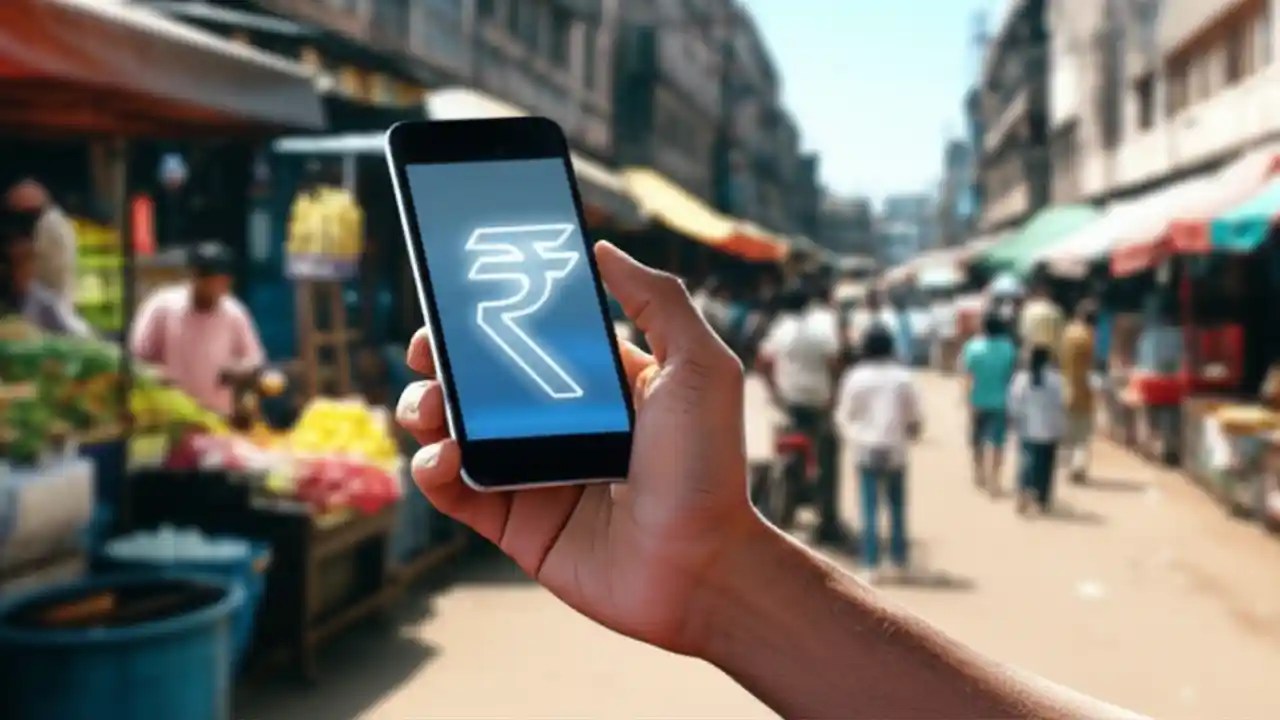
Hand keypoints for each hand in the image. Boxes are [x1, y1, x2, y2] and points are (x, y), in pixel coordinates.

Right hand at [397, 242, 757, 655]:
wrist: (700, 567)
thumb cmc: (708, 468)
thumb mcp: (699, 368)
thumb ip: (658, 302)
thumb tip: (604, 249)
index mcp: (596, 383)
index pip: (528, 335)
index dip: (488, 315)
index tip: (458, 294)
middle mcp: (557, 423)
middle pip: (478, 378)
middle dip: (441, 356)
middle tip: (428, 348)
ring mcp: (529, 472)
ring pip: (452, 428)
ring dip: (426, 406)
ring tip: (432, 404)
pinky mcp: (510, 521)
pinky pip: (452, 489)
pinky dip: (432, 468)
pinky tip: (446, 456)